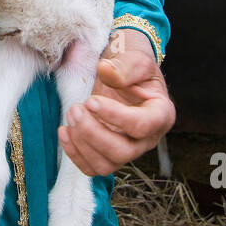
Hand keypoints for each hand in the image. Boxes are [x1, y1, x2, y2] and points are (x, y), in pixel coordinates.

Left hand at [57, 29, 175, 176]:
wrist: (122, 71)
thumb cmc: (132, 65)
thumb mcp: (133, 57)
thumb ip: (124, 66)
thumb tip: (105, 71)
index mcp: (161, 114)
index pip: (142, 125)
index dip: (115, 117)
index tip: (91, 101)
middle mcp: (147, 138)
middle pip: (123, 152)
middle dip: (94, 134)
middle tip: (75, 109)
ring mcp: (128, 149)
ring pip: (106, 165)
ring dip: (82, 144)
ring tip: (70, 114)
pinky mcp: (108, 155)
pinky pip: (92, 167)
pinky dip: (75, 153)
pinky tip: (64, 130)